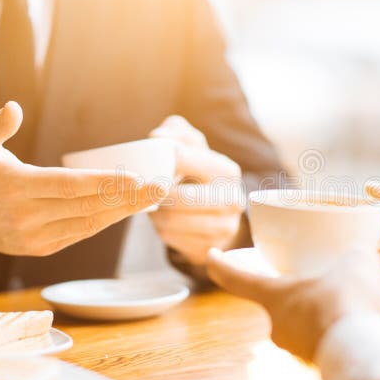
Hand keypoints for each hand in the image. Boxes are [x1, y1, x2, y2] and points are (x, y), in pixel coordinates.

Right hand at [0, 102, 167, 255]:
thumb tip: (14, 108)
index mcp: (15, 188)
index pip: (69, 186)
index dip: (105, 184)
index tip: (136, 179)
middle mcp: (27, 217)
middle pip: (87, 207)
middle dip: (127, 198)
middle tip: (160, 188)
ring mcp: (35, 237)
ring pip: (88, 224)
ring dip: (123, 212)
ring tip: (151, 198)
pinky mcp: (41, 249)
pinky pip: (81, 234)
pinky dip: (105, 221)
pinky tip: (127, 209)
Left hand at [149, 116, 243, 268]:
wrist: (216, 212)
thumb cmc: (197, 173)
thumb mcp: (191, 145)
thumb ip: (175, 131)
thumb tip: (158, 138)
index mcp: (227, 171)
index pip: (182, 158)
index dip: (159, 159)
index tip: (152, 163)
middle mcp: (232, 200)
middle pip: (176, 198)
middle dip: (156, 193)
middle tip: (147, 188)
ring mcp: (223, 228)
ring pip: (170, 221)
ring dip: (155, 212)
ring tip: (155, 203)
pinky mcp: (209, 248)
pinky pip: (170, 239)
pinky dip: (160, 228)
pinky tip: (165, 219)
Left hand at [207, 249, 379, 361]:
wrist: (363, 350)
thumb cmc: (346, 301)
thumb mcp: (356, 262)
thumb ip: (356, 258)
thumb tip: (365, 262)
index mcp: (275, 296)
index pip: (239, 278)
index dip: (223, 265)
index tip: (210, 256)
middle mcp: (281, 325)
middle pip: (301, 297)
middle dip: (332, 286)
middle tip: (358, 278)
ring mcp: (302, 348)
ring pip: (326, 316)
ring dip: (351, 305)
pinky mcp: (324, 363)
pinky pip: (340, 335)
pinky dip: (359, 324)